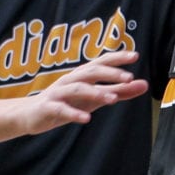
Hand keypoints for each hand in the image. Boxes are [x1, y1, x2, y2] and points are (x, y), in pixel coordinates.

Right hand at [22, 51, 148, 133]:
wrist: (29, 114)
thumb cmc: (67, 102)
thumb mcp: (95, 98)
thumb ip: (120, 92)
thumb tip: (145, 84)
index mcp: (82, 75)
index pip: (101, 62)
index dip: (117, 57)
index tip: (135, 55)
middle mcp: (70, 80)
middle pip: (90, 72)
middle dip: (110, 73)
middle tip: (128, 77)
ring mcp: (58, 93)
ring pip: (77, 89)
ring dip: (95, 92)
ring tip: (113, 99)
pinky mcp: (48, 108)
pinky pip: (61, 109)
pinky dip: (74, 113)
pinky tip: (87, 119)